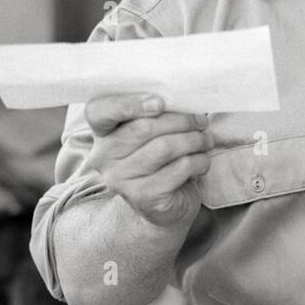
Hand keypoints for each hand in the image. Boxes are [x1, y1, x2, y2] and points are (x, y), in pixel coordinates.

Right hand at [86, 93, 211, 229]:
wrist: (165, 208)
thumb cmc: (161, 160)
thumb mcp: (153, 134)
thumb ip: (155, 114)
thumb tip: (184, 97)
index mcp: (103, 133)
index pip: (98, 111)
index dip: (128, 104)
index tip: (160, 102)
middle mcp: (104, 157)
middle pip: (143, 128)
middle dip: (180, 120)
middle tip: (201, 121)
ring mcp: (121, 179)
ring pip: (165, 147)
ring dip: (194, 140)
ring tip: (205, 140)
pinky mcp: (144, 196)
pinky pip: (179, 168)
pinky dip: (198, 160)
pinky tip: (202, 160)